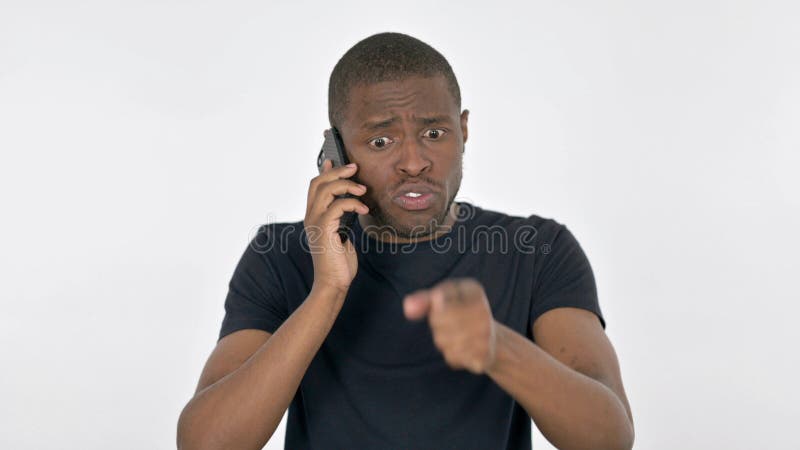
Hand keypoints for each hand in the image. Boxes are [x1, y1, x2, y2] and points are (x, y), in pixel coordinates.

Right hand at [304, 159, 368, 294]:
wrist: (333, 283)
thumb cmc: (339, 262)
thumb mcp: (342, 234)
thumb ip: (341, 219)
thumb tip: (349, 204)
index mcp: (313, 216)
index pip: (314, 186)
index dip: (324, 171)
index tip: (334, 160)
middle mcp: (310, 216)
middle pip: (318, 182)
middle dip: (337, 171)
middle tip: (355, 168)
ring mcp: (315, 222)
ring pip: (325, 190)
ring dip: (346, 185)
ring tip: (362, 189)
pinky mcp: (323, 229)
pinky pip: (337, 206)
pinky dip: (352, 203)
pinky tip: (363, 208)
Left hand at [403, 278, 496, 373]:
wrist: (492, 338)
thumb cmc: (462, 312)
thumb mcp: (444, 298)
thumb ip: (424, 300)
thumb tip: (408, 309)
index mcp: (473, 290)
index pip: (438, 302)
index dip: (436, 310)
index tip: (444, 309)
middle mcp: (483, 311)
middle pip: (438, 322)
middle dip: (438, 326)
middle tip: (450, 325)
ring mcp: (485, 335)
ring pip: (444, 341)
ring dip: (445, 342)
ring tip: (457, 336)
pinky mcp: (483, 356)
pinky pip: (452, 357)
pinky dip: (452, 355)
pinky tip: (464, 348)